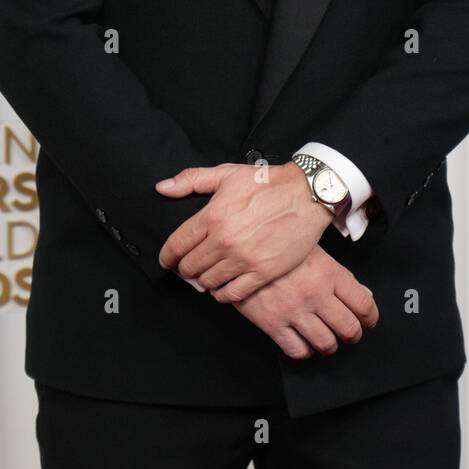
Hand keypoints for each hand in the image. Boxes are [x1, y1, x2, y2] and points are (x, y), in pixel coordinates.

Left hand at [155, 161, 334, 300]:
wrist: (305, 194)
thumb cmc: (267, 183)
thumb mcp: (226, 173)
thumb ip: (191, 180)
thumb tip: (163, 187)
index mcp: (212, 216)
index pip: (176, 245)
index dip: (167, 257)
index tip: (167, 260)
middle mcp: (224, 240)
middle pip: (190, 267)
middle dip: (184, 269)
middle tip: (187, 268)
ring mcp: (244, 259)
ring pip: (208, 282)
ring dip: (203, 281)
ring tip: (206, 276)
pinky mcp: (263, 272)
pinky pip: (232, 294)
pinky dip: (223, 294)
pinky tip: (223, 288)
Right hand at [220, 245, 378, 359]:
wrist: (240, 250)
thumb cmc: (278, 246)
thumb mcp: (314, 251)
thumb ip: (340, 275)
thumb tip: (363, 294)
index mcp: (328, 273)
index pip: (363, 304)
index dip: (371, 317)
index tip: (368, 320)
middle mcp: (315, 294)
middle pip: (349, 328)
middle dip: (354, 334)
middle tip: (351, 333)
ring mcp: (293, 311)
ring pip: (326, 344)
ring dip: (331, 345)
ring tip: (328, 339)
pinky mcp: (272, 323)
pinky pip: (297, 350)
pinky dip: (305, 352)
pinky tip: (305, 343)